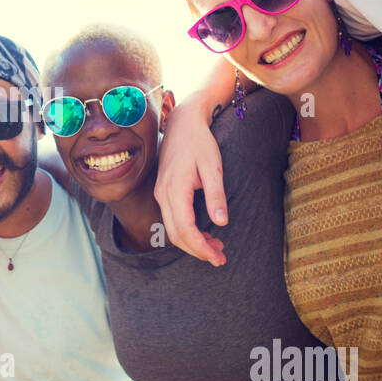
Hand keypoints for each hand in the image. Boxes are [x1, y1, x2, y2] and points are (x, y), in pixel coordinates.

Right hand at [153, 96, 227, 266]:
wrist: (183, 122)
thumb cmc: (200, 142)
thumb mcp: (213, 167)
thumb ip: (216, 195)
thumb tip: (221, 222)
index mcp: (175, 189)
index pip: (185, 229)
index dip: (201, 247)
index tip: (218, 257)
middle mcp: (163, 194)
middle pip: (176, 235)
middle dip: (197, 250)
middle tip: (220, 258)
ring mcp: (160, 193)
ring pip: (172, 229)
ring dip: (192, 243)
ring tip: (216, 248)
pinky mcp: (163, 192)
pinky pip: (172, 219)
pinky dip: (186, 232)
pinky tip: (204, 233)